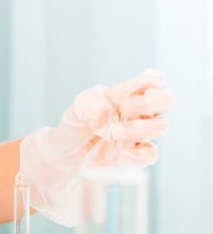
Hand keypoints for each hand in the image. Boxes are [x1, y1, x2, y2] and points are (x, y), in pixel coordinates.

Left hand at [19, 69, 172, 225]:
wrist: (65, 152)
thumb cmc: (77, 123)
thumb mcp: (79, 106)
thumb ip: (96, 105)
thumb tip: (111, 119)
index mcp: (129, 93)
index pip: (154, 79)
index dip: (148, 82)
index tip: (126, 91)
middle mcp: (140, 111)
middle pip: (167, 100)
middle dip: (148, 104)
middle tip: (124, 109)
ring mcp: (141, 133)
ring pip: (161, 126)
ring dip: (136, 129)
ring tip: (111, 133)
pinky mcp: (137, 154)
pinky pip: (150, 154)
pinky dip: (135, 154)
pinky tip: (118, 152)